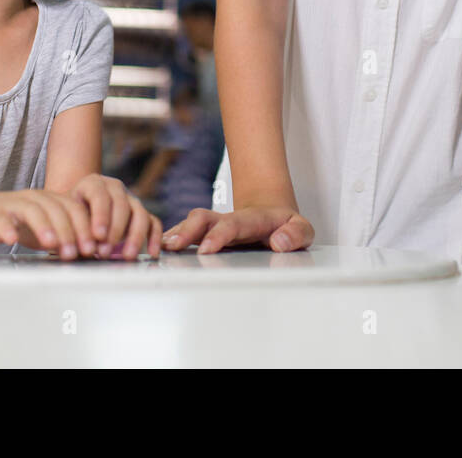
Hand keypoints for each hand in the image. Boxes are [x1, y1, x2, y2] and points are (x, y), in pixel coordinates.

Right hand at [0, 189, 96, 259]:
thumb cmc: (23, 224)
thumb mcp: (49, 230)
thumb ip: (68, 238)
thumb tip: (91, 253)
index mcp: (52, 200)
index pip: (73, 209)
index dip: (84, 228)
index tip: (90, 248)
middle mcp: (35, 198)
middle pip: (56, 209)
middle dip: (67, 231)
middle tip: (72, 252)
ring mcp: (14, 205)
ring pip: (32, 211)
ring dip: (43, 227)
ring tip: (50, 243)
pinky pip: (1, 220)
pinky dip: (7, 229)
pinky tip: (12, 240)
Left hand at [67, 174, 161, 259]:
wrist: (78, 213)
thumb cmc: (71, 217)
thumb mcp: (68, 218)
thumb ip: (76, 229)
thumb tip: (84, 247)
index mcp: (93, 184)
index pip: (99, 195)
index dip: (100, 215)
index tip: (98, 236)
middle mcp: (114, 188)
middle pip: (121, 205)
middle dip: (115, 230)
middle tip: (106, 252)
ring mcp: (130, 199)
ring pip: (139, 213)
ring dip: (135, 236)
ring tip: (127, 256)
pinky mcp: (142, 213)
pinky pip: (153, 222)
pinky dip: (154, 237)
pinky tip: (151, 252)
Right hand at [161, 206, 313, 254]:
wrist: (272, 213)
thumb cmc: (287, 226)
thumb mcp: (303, 230)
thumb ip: (296, 235)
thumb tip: (279, 242)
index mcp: (254, 219)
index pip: (235, 224)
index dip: (220, 235)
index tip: (207, 248)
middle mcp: (230, 219)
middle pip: (205, 218)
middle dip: (188, 231)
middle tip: (174, 247)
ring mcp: (216, 224)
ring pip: (192, 223)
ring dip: (176, 233)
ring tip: (160, 248)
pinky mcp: (207, 232)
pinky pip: (186, 231)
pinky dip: (171, 237)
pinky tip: (158, 247)